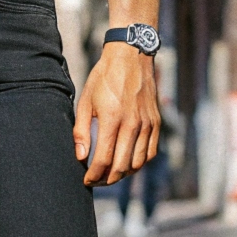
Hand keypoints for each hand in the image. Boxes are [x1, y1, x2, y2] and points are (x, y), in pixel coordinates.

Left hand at [74, 44, 160, 185]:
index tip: (86, 180)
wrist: (131, 56)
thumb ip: (81, 131)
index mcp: (112, 119)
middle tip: (97, 181)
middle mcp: (133, 124)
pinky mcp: (156, 122)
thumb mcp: (85, 101)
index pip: (104, 160)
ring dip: (123, 174)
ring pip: (137, 163)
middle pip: (122, 166)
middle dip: (107, 179)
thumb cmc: (104, 78)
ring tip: (110, 174)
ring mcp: (147, 124)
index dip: (94, 175)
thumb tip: (81, 157)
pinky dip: (139, 163)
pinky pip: (150, 152)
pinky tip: (127, 162)